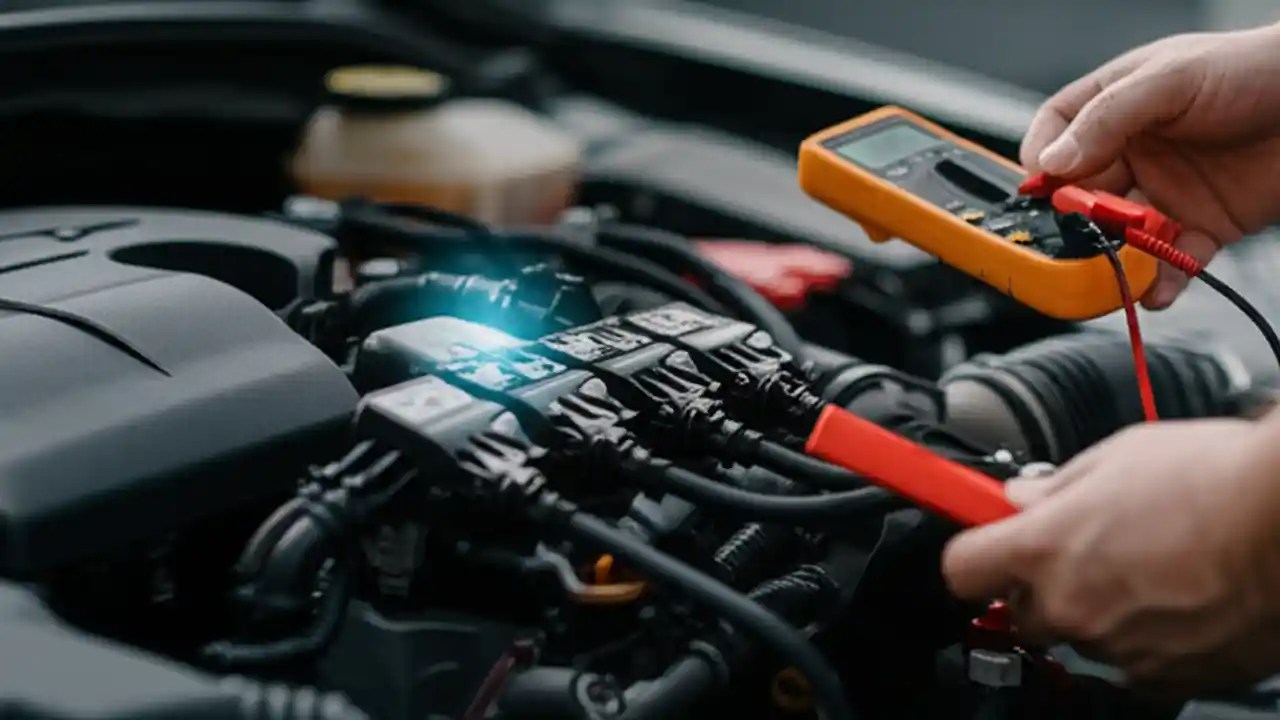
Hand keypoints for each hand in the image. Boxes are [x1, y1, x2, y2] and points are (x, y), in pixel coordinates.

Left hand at [942, 419, 1279, 696]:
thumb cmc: (1218, 480)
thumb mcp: (1117, 456)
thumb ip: (1056, 487)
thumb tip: (1023, 496)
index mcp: (1045, 549)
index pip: (960, 569)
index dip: (972, 552)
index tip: (984, 542)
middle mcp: (1072, 606)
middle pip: (1019, 610)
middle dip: (1038, 582)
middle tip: (1082, 549)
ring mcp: (1119, 648)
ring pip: (1080, 635)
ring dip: (1098, 607)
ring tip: (1150, 564)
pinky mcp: (1168, 677)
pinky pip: (1133, 663)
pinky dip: (1145, 638)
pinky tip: (1177, 598)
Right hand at [1022, 24, 1279, 308]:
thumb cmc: (1254, 69)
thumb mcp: (1171, 79)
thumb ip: (1107, 118)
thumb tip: (1051, 162)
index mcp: (1116, 107)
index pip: (1056, 135)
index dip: (1040, 162)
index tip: (1039, 188)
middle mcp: (1134, 151)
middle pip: (1081, 195)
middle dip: (1074, 221)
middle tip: (1076, 238)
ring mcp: (1166, 191)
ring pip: (1121, 235)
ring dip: (1114, 258)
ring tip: (1115, 273)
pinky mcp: (1202, 225)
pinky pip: (1172, 261)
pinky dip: (1162, 281)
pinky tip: (1156, 290)